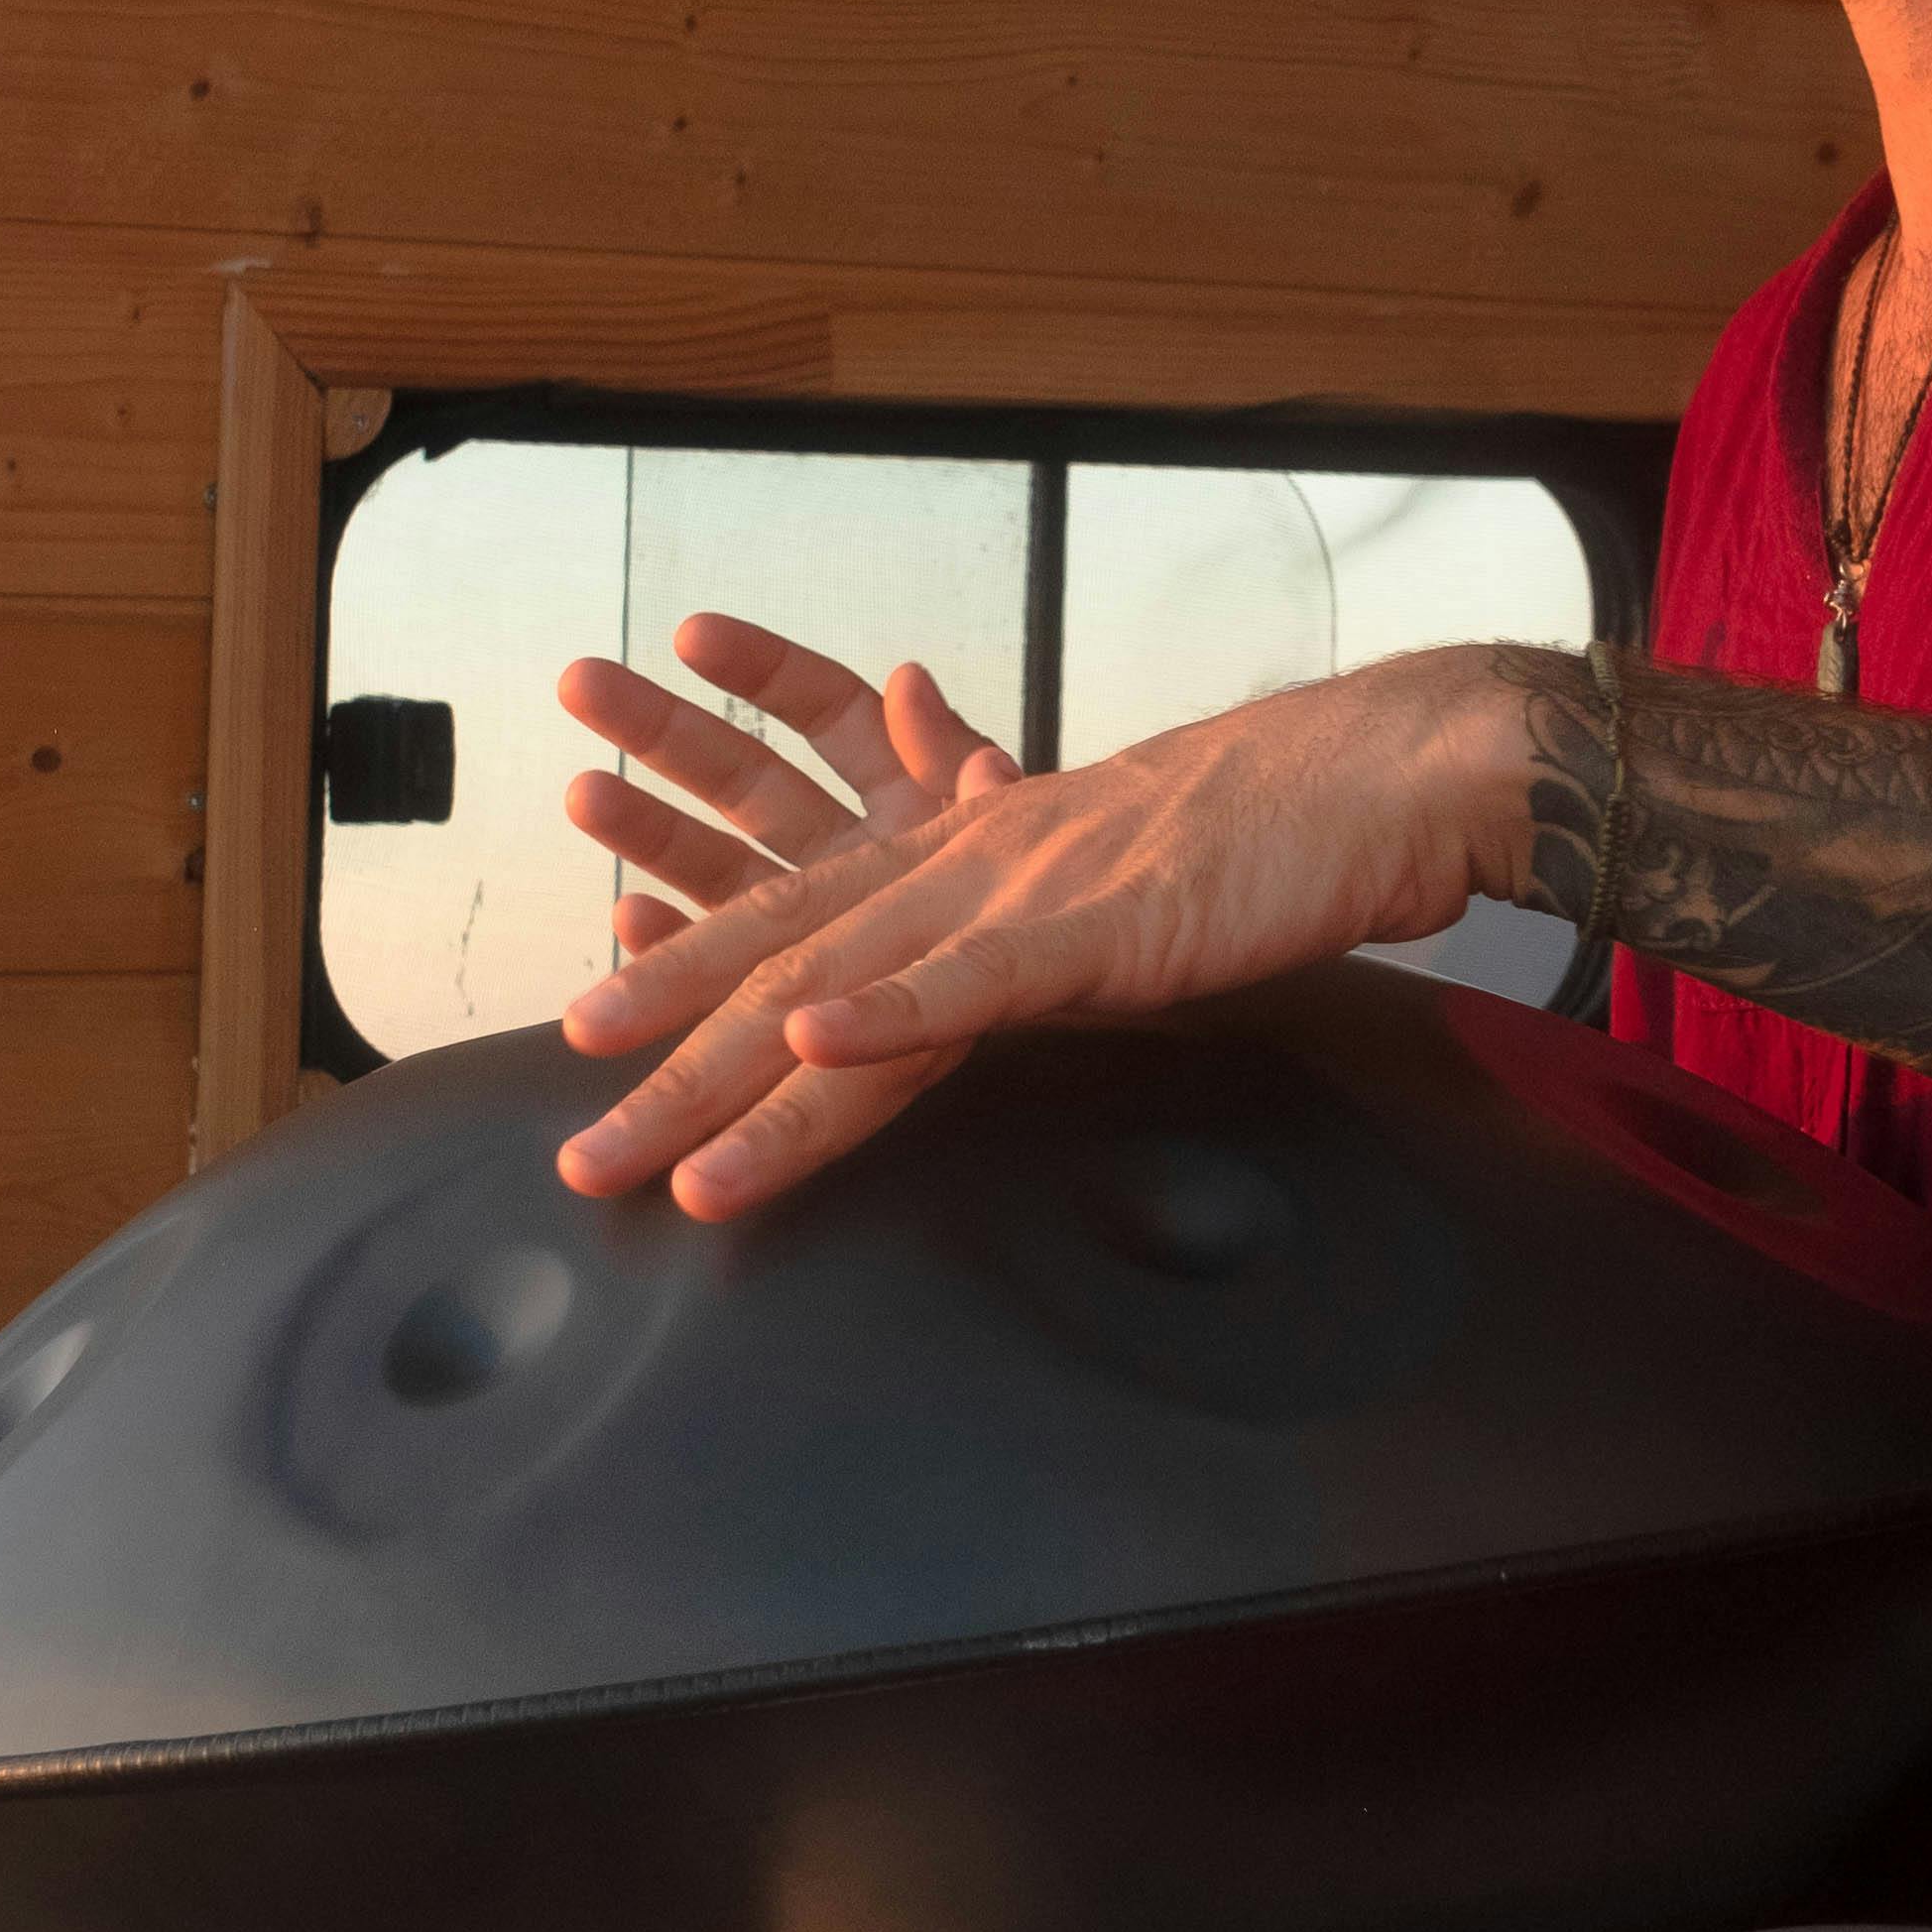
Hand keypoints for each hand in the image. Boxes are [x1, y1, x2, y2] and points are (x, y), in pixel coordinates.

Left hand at [551, 644, 1541, 1216]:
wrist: (1360, 780)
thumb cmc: (1248, 843)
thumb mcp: (1105, 892)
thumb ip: (1028, 929)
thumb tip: (981, 978)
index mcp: (958, 865)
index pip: (795, 929)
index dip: (687, 986)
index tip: (593, 1050)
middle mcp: (958, 870)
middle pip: (779, 967)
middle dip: (666, 1061)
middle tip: (570, 1151)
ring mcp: (1013, 895)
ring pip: (845, 983)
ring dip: (732, 1066)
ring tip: (638, 1128)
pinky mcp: (1092, 929)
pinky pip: (971, 977)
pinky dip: (889, 1010)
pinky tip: (812, 1043)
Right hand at [557, 612, 1019, 973]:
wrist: (1080, 1028)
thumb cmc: (1064, 926)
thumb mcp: (1023, 839)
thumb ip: (961, 766)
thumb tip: (910, 678)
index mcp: (908, 796)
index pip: (825, 713)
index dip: (762, 670)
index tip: (690, 634)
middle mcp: (853, 852)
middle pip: (747, 777)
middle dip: (662, 729)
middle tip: (581, 681)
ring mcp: (820, 925)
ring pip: (720, 868)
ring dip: (650, 831)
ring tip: (584, 792)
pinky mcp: (798, 1001)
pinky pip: (731, 969)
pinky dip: (683, 946)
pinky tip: (632, 920)